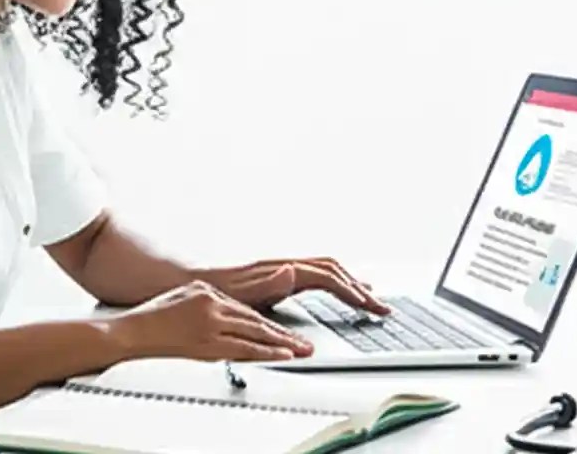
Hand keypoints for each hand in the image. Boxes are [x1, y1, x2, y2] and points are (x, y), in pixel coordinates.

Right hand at [112, 280, 313, 361]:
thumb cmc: (153, 317)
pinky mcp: (205, 343)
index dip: (269, 321)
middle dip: (284, 334)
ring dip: (280, 343)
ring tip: (300, 350)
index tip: (286, 330)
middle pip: (256, 320)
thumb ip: (211, 302)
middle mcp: (213, 305)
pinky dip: (264, 352)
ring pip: (254, 334)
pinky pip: (241, 349)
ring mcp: (210, 324)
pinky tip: (279, 355)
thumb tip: (231, 312)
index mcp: (208, 291)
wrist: (131, 332)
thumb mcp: (186, 297)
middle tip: (305, 343)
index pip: (247, 309)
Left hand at [194, 258, 390, 314]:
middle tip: (382, 309)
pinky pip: (317, 277)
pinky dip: (337, 284)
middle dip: (360, 289)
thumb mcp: (241, 292)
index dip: (351, 292)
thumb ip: (269, 282)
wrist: (195, 283)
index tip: (369, 306)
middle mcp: (286, 266)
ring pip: (328, 271)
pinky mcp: (280, 277)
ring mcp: (284, 270)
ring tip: (371, 299)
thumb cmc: (216, 293)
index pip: (328, 278)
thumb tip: (293, 269)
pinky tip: (341, 292)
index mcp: (282, 271)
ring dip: (351, 284)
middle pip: (334, 271)